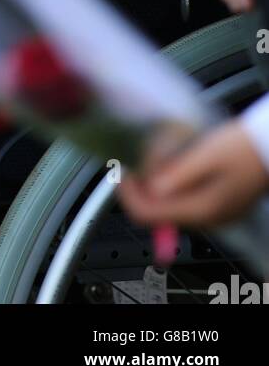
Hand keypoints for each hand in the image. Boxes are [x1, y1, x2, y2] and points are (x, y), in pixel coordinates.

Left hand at [119, 120, 268, 229]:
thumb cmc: (243, 147)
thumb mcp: (205, 155)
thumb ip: (176, 174)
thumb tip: (151, 188)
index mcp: (202, 209)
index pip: (150, 216)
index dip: (129, 195)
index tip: (123, 173)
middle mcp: (208, 219)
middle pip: (159, 216)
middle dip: (140, 192)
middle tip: (133, 166)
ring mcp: (215, 215)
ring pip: (171, 211)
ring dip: (154, 191)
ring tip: (149, 165)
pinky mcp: (219, 206)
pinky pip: (185, 204)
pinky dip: (171, 190)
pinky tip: (171, 171)